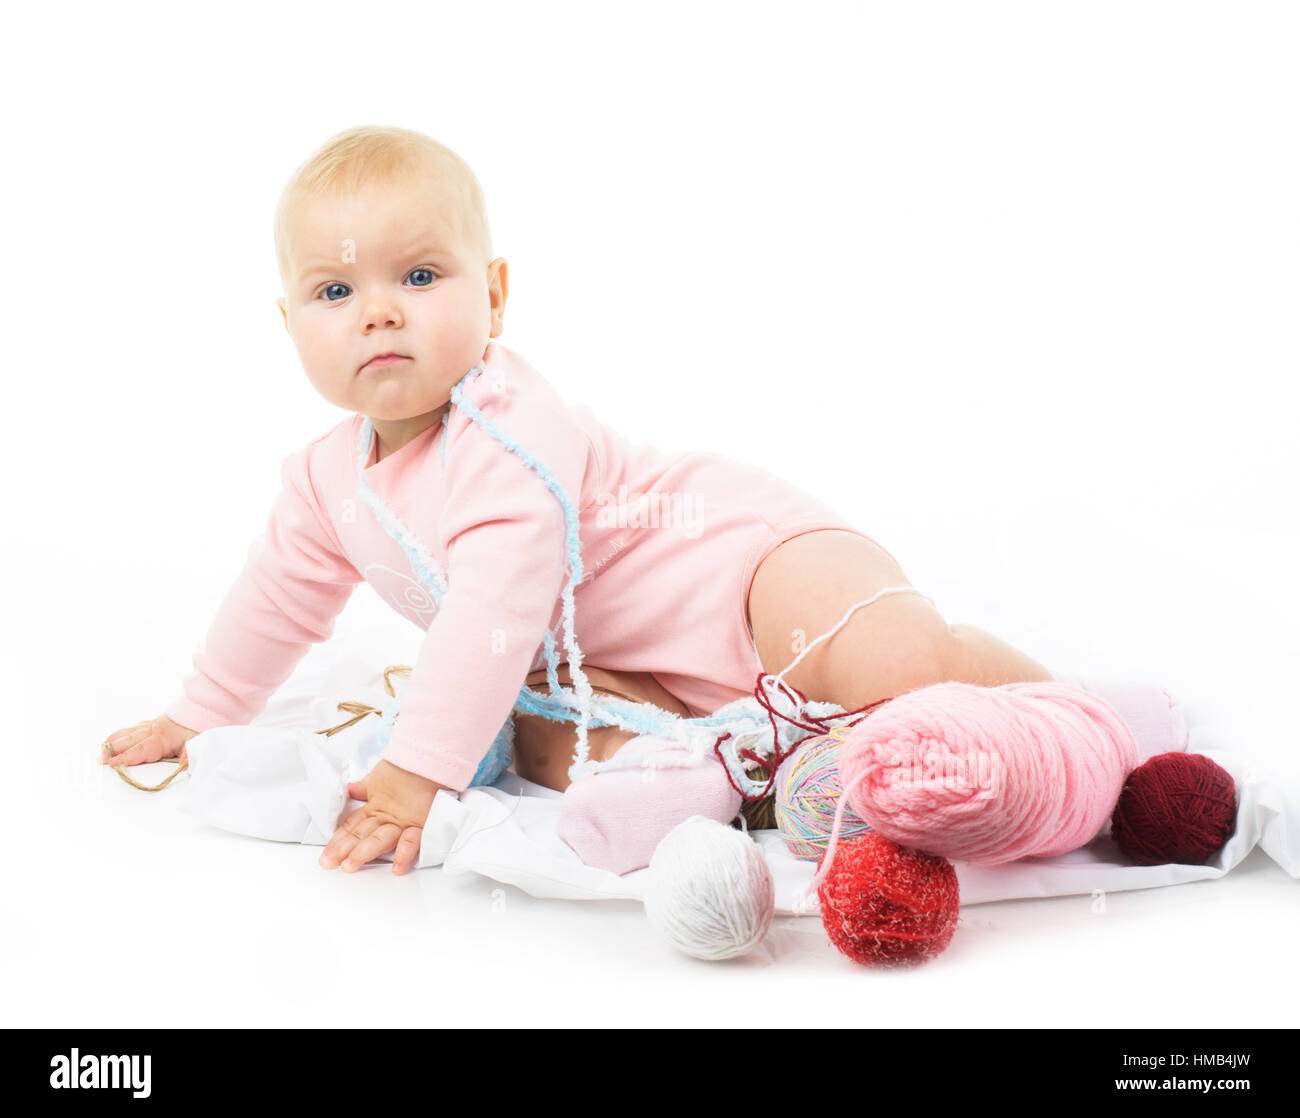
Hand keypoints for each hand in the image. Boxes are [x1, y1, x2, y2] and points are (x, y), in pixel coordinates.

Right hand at [99, 714, 197, 767]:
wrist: (203, 709)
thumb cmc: (199, 727)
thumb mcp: (198, 742)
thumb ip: (190, 754)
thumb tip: (183, 764)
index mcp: (162, 737)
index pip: (141, 749)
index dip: (126, 757)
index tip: (112, 764)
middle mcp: (153, 730)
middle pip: (129, 741)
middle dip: (113, 750)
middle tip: (99, 759)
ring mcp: (151, 726)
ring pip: (128, 733)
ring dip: (114, 741)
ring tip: (101, 749)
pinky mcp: (152, 724)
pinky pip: (133, 729)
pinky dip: (121, 734)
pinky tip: (114, 738)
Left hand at [319, 759, 445, 874]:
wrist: (428, 760)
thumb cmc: (406, 768)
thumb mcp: (379, 778)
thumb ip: (364, 788)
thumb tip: (349, 789)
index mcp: (375, 807)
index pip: (352, 826)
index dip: (337, 840)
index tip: (325, 856)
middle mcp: (386, 817)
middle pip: (361, 834)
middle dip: (343, 849)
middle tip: (327, 863)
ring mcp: (402, 822)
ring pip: (379, 839)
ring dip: (364, 852)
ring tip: (350, 866)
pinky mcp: (421, 824)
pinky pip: (412, 841)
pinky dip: (404, 854)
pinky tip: (396, 869)